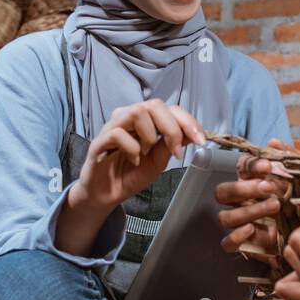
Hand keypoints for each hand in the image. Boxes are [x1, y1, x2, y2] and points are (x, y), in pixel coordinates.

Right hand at [70, 99, 203, 213]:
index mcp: (144, 121)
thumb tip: (192, 133)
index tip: (200, 140)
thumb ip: (172, 145)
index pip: (169, 109)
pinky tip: (133, 160)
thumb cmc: (131, 174)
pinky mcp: (99, 141)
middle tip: (175, 151)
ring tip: (146, 153)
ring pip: (137, 112)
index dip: (187, 121)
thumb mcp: (158, 161)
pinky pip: (118, 133)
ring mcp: (112, 127)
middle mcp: (128, 118)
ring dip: (149, 136)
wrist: (107, 194)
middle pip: (154, 105)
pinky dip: (131, 148)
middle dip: (172, 128)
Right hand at [215, 138, 299, 267]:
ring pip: (226, 217)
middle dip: (244, 188)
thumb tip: (273, 142)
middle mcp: (241, 201)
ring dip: (248, 211)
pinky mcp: (245, 244)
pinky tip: (251, 230)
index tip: (269, 166)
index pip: (240, 168)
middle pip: (224, 192)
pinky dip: (236, 237)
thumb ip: (291, 158)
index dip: (251, 166)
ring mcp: (240, 223)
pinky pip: (228, 243)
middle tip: (269, 187)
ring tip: (275, 207)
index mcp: (251, 181)